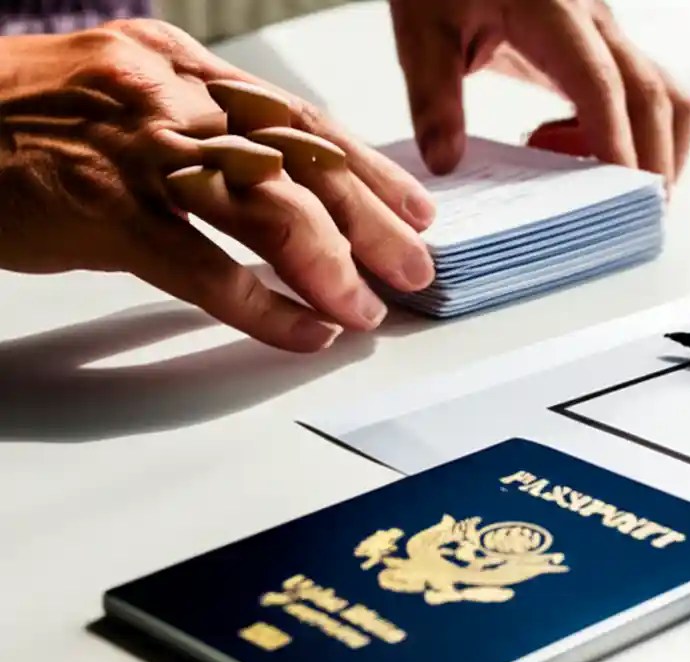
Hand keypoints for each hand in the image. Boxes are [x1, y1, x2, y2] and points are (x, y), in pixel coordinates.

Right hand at [0, 20, 437, 351]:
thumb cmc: (17, 116)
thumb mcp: (119, 93)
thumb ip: (196, 124)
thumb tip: (275, 174)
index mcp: (181, 67)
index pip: (300, 121)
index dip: (367, 169)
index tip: (415, 209)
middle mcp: (172, 100)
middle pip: (302, 163)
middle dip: (370, 222)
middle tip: (416, 268)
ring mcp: (139, 153)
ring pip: (267, 210)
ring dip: (331, 268)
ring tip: (367, 310)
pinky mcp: (103, 211)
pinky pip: (203, 268)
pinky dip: (262, 307)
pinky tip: (303, 332)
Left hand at [389, 0, 689, 189]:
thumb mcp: (423, 29)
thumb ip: (433, 95)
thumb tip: (446, 162)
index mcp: (555, 13)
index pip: (600, 85)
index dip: (614, 142)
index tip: (619, 192)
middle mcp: (595, 21)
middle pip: (653, 95)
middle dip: (653, 160)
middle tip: (632, 215)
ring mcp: (607, 32)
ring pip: (665, 92)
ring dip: (657, 147)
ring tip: (608, 186)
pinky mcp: (604, 43)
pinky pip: (644, 91)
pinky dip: (634, 132)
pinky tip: (574, 147)